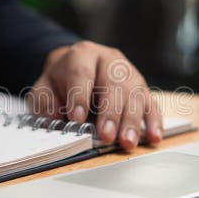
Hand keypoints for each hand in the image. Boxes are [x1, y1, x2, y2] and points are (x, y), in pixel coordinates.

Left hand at [29, 41, 161, 150]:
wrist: (77, 67)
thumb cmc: (62, 80)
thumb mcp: (45, 87)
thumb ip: (47, 103)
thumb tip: (57, 121)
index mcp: (83, 54)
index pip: (82, 74)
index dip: (79, 96)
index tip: (76, 118)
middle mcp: (109, 60)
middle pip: (114, 84)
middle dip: (110, 112)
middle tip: (106, 135)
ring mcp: (129, 73)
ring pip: (135, 95)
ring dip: (132, 121)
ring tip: (127, 142)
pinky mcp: (141, 88)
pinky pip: (151, 103)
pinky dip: (153, 121)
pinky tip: (153, 137)